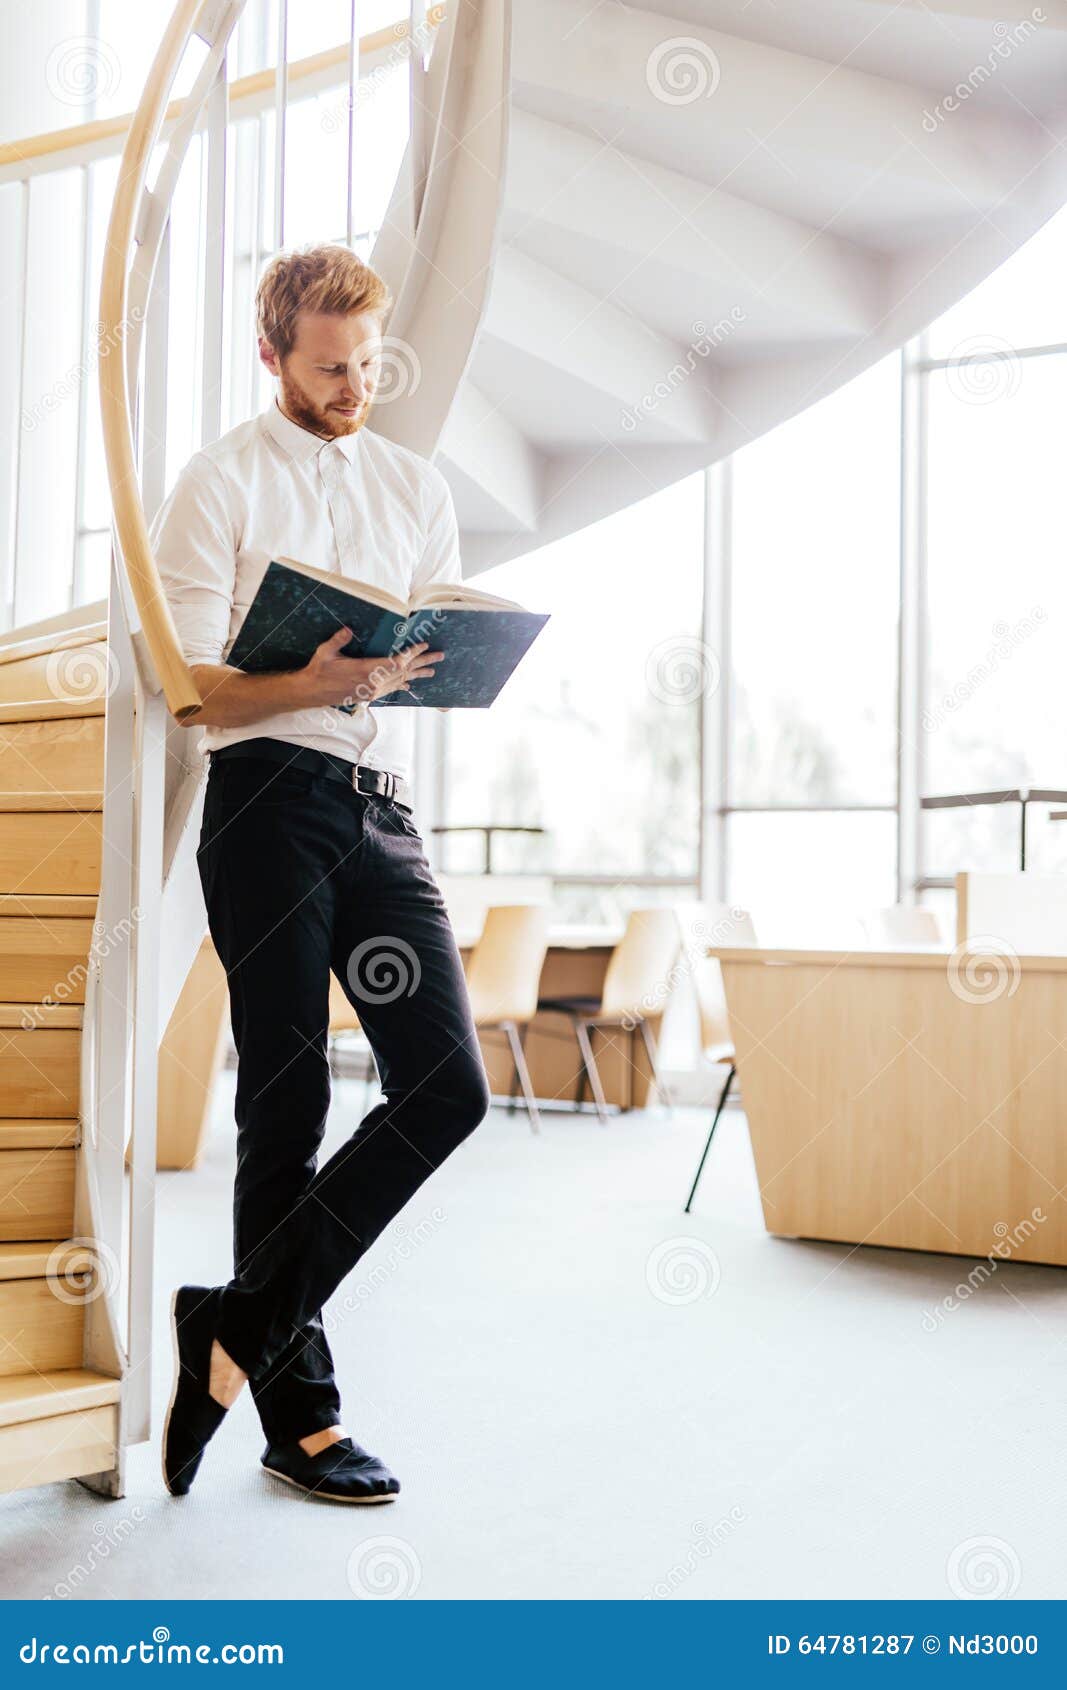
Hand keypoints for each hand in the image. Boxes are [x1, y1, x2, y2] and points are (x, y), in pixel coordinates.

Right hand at [301, 627, 443, 707]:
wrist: (313, 692)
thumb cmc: (319, 671)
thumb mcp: (326, 652)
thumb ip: (339, 640)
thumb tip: (348, 628)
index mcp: (366, 671)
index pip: (396, 663)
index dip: (411, 654)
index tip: (423, 645)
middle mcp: (373, 683)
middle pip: (404, 672)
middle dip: (423, 662)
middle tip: (439, 656)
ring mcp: (373, 691)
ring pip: (401, 681)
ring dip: (417, 674)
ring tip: (432, 670)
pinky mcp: (370, 695)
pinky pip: (391, 689)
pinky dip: (402, 684)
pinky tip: (410, 684)